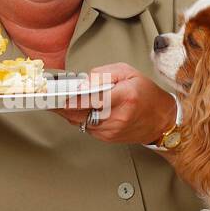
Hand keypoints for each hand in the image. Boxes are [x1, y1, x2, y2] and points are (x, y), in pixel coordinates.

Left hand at [49, 62, 176, 144]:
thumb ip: (103, 74)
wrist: (161, 120)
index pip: (91, 99)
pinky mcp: (108, 138)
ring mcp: (112, 130)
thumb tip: (82, 82)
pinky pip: (86, 127)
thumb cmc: (146, 94)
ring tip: (59, 101)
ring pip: (80, 121)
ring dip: (70, 112)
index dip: (72, 98)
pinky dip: (80, 118)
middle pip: (80, 113)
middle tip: (48, 98)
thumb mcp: (128, 72)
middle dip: (63, 105)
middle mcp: (118, 116)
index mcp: (124, 97)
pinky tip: (77, 109)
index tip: (57, 95)